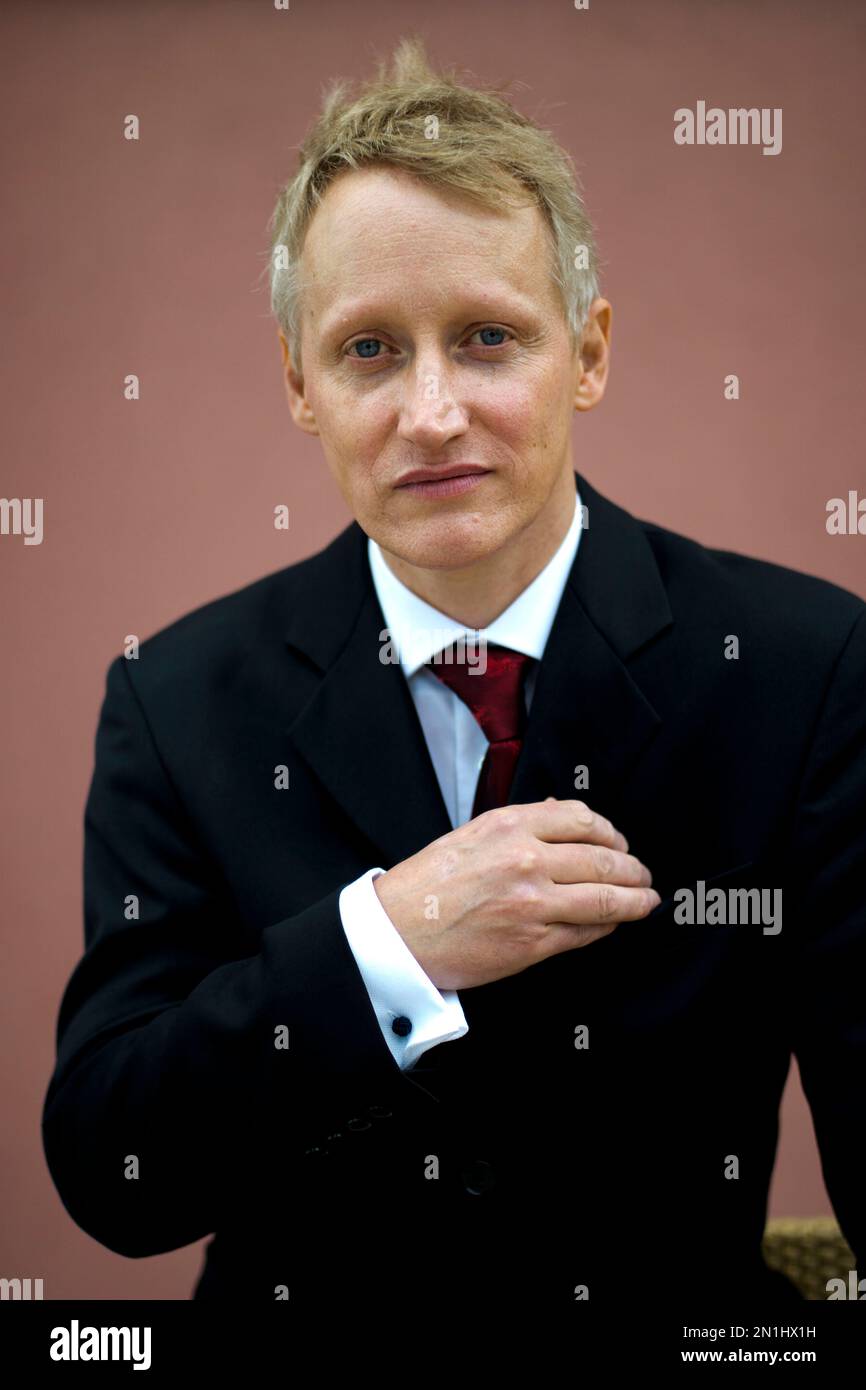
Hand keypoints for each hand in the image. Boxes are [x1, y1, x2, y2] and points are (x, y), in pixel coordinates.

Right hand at [373, 798, 659, 989]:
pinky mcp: (534, 942)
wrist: (398, 933)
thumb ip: (519, 823)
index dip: (611, 833)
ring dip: (635, 900)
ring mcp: (533, 903)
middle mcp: (526, 860)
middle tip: (643, 874)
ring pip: (605, 898)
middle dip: (633, 868)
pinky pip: (586, 932)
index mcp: (509, 825)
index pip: (582, 819)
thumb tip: (559, 811)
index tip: (619, 843)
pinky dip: (607, 926)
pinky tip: (613, 923)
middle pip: (604, 859)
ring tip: (646, 899)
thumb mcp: (471, 835)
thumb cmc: (428, 885)